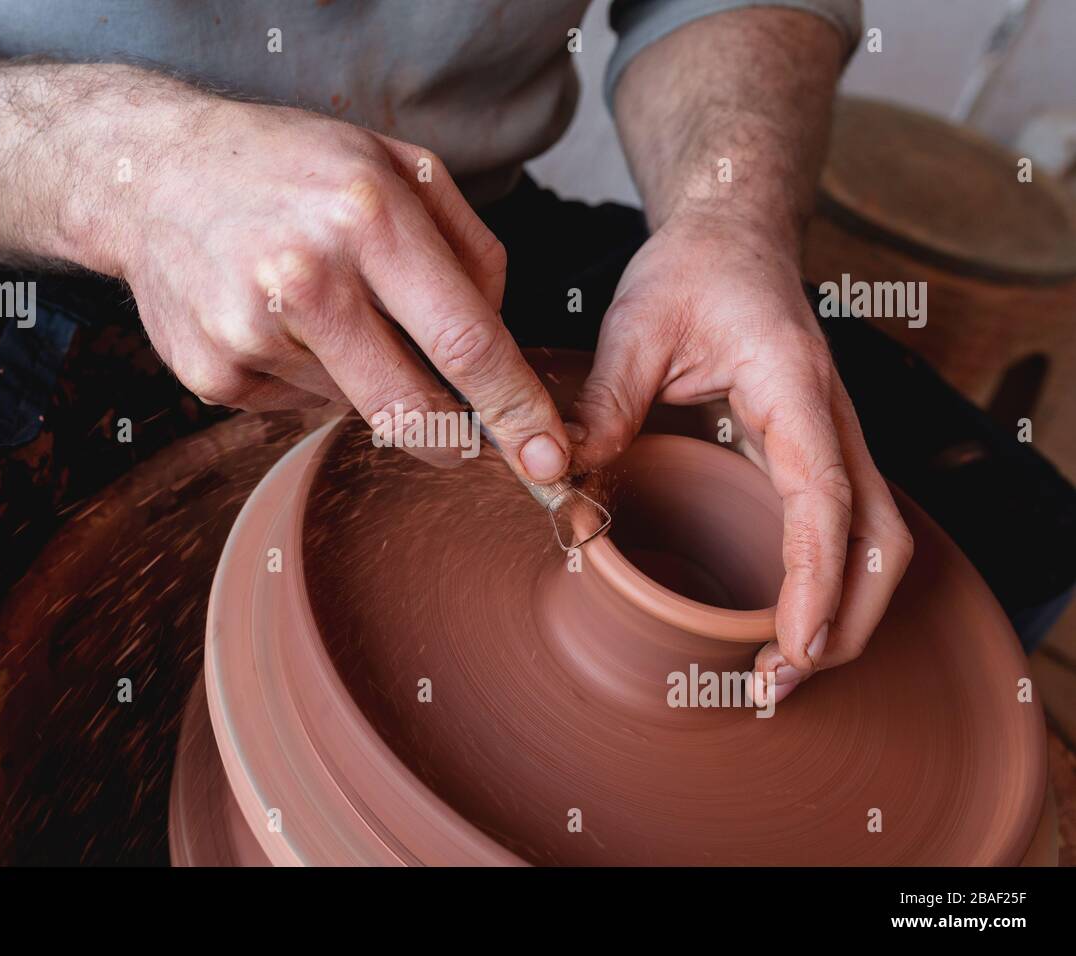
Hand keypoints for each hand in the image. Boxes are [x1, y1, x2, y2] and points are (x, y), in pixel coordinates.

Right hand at [81, 98, 569, 481]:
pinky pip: (299, 405)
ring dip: (365, 376)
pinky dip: (309, 375)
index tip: (549, 453)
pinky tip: (274, 319)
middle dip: (457, 440)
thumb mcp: (394, 162)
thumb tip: (499, 335)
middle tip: (474, 443)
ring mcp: (250, 334)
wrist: (146, 175)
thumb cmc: (287, 165)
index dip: (515, 406)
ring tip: (321, 306)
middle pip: (412, 409)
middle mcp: (305, 278)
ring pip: (357, 403)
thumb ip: (469, 245)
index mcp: (365, 216)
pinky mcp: (213, 374)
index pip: (464, 338)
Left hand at [571, 212, 913, 698]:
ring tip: (779, 676)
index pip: (823, 494)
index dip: (815, 576)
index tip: (796, 643)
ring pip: (874, 542)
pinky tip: (783, 625)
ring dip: (842, 615)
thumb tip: (567, 479)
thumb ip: (607, 401)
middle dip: (843, 623)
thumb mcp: (636, 324)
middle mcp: (831, 420)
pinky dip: (826, 586)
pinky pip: (844, 532)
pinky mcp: (815, 455)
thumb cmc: (691, 271)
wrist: (733, 236)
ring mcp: (833, 440)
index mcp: (794, 387)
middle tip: (777, 688)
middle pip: (879, 540)